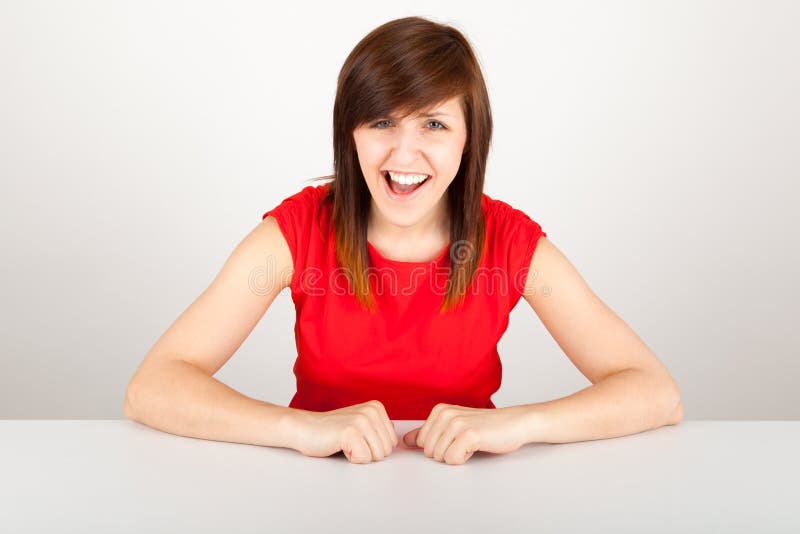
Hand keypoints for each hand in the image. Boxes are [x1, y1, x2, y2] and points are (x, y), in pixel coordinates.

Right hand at [296, 400, 398, 463]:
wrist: (304, 428)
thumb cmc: (330, 430)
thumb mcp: (359, 424)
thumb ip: (377, 426)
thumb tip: (395, 430)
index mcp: (376, 408)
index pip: (392, 442)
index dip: (373, 447)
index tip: (357, 438)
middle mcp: (372, 411)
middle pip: (387, 450)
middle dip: (368, 453)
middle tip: (350, 442)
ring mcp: (362, 420)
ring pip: (377, 456)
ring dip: (360, 456)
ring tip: (345, 443)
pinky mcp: (351, 432)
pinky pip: (364, 459)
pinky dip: (351, 459)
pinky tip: (340, 446)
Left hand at [402, 403, 523, 464]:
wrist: (514, 423)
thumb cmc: (485, 427)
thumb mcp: (453, 426)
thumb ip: (429, 433)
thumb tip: (406, 440)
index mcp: (439, 411)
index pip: (421, 443)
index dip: (440, 447)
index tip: (455, 439)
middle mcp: (445, 414)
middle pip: (428, 452)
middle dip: (447, 453)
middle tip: (465, 442)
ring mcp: (456, 423)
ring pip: (440, 457)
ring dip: (457, 456)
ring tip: (471, 443)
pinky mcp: (469, 434)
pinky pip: (453, 460)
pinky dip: (465, 459)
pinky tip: (476, 446)